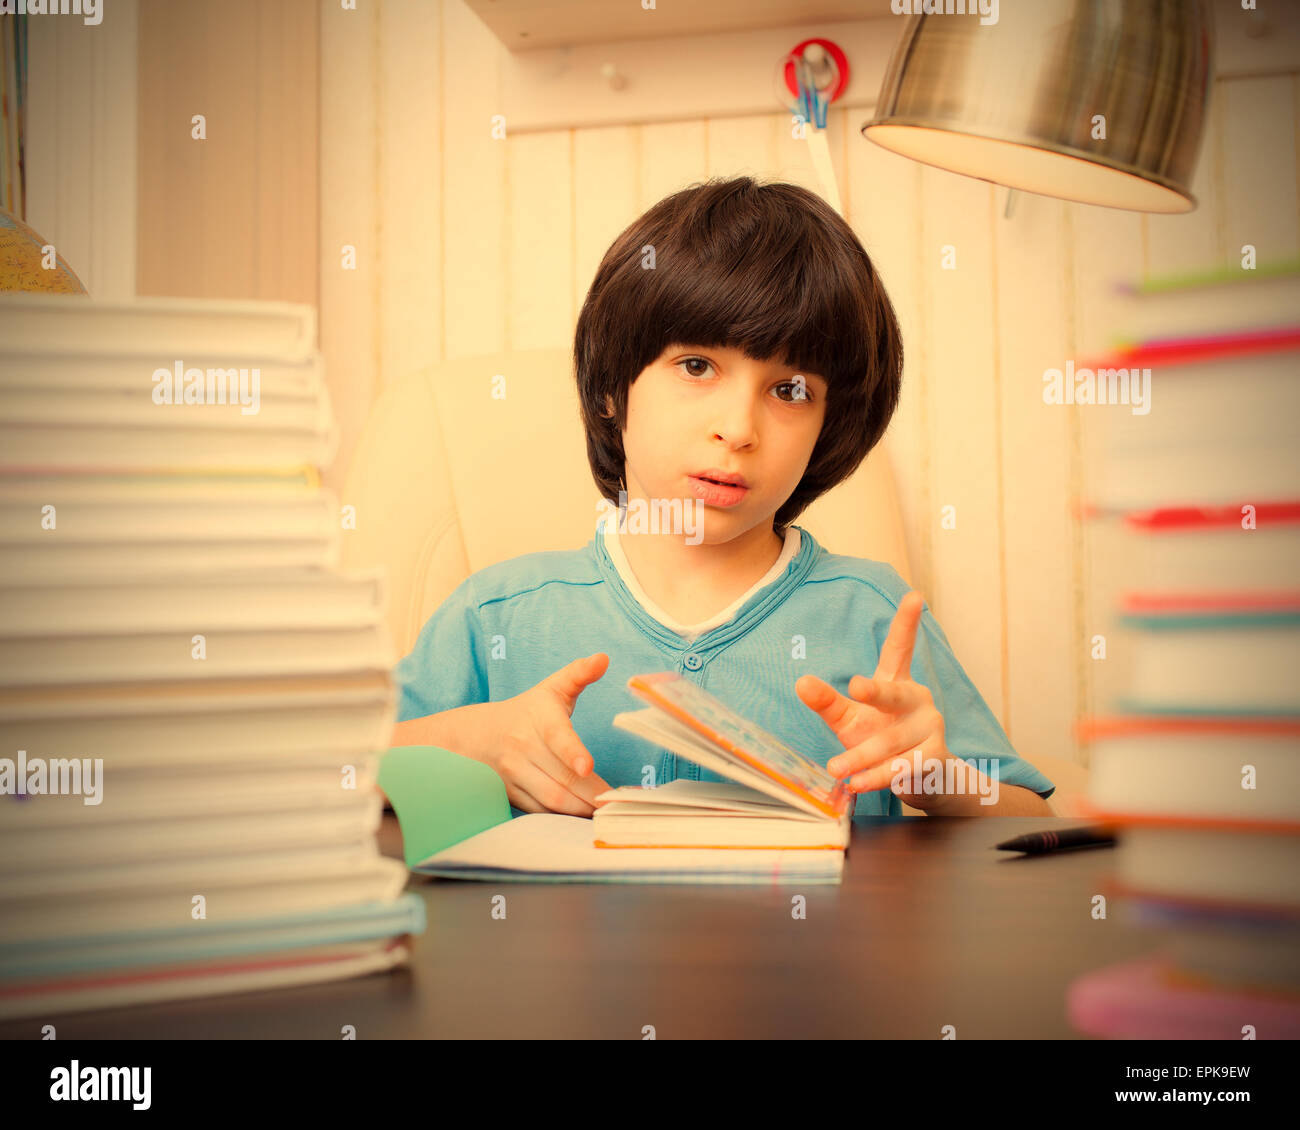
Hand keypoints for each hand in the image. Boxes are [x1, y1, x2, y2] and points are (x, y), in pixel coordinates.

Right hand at [459, 652, 613, 816]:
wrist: (475, 737)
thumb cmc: (526, 712)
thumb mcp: (550, 688)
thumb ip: (578, 673)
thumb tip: (603, 658)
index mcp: (538, 720)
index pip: (557, 736)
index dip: (572, 752)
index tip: (587, 765)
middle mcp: (523, 749)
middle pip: (562, 778)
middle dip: (592, 794)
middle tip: (617, 803)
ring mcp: (515, 775)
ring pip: (552, 800)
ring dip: (581, 809)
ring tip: (606, 812)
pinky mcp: (511, 796)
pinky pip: (541, 812)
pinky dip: (563, 818)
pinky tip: (584, 817)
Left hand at [794, 591, 968, 813]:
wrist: (920, 777)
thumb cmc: (879, 736)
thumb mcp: (849, 717)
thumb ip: (827, 702)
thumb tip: (801, 682)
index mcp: (897, 681)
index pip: (900, 649)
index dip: (906, 623)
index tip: (914, 595)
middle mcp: (917, 699)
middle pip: (893, 694)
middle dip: (874, 692)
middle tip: (854, 686)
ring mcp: (930, 727)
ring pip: (890, 741)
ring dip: (861, 757)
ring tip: (835, 768)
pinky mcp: (934, 756)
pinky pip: (902, 768)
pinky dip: (877, 778)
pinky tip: (858, 784)